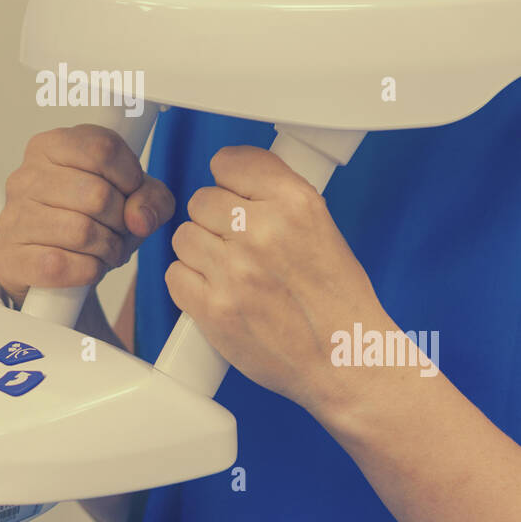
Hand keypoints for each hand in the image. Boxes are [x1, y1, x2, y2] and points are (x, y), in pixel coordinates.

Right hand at [0, 124, 174, 306]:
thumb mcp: (133, 200)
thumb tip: (138, 217)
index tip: (130, 191)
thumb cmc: (93, 221)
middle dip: (121, 220)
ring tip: (105, 249)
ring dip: (107, 248)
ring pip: (81, 232)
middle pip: (97, 194)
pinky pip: (59, 264)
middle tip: (117, 229)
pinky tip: (86, 266)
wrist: (56, 265)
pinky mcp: (8, 256)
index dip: (130, 176)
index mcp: (52, 146)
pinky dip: (86, 271)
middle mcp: (26, 176)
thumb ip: (153, 198)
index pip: (103, 149)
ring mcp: (13, 216)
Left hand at [164, 145, 390, 418]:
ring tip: (229, 270)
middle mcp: (263, 231)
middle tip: (236, 242)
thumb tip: (234, 182)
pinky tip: (217, 292)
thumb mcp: (322, 227)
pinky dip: (190, 284)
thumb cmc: (338, 300)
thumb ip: (277, 198)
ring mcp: (235, 271)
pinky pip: (175, 276)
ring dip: (200, 251)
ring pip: (184, 236)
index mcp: (295, 203)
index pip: (229, 162)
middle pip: (201, 200)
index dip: (229, 181)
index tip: (233, 193)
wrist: (346, 360)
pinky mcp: (214, 308)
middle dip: (215, 220)